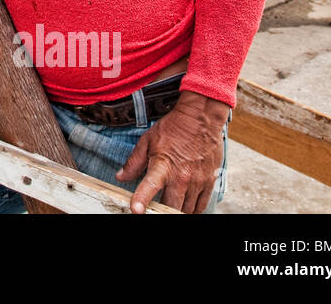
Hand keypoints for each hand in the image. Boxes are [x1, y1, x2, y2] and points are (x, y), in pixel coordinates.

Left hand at [116, 91, 229, 213]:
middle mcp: (182, 176)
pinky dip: (193, 210)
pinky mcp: (210, 181)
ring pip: (187, 209)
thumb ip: (134, 162)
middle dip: (161, 213)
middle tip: (154, 212)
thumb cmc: (173, 128)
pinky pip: (201, 205)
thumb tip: (120, 177)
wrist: (201, 118)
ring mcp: (197, 181)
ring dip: (177, 211)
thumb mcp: (147, 141)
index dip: (141, 199)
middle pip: (171, 207)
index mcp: (163, 165)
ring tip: (169, 208)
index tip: (136, 210)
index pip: (150, 186)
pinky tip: (185, 207)